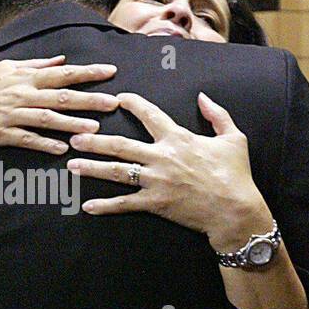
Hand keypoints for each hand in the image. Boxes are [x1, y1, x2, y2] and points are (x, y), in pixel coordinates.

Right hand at [0, 55, 118, 153]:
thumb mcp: (7, 68)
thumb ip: (37, 66)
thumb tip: (62, 60)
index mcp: (25, 78)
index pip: (63, 74)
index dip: (88, 72)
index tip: (111, 72)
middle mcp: (20, 94)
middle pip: (60, 96)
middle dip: (88, 99)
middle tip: (113, 103)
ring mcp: (10, 115)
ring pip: (45, 118)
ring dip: (71, 123)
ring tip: (94, 129)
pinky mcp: (0, 133)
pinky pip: (26, 139)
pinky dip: (44, 143)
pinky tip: (62, 149)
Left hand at [71, 92, 272, 251]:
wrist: (235, 211)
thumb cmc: (236, 176)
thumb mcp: (234, 139)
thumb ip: (217, 115)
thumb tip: (202, 97)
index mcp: (178, 138)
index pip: (149, 115)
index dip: (132, 103)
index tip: (118, 98)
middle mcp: (162, 157)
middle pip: (120, 144)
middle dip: (94, 139)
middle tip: (74, 136)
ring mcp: (156, 181)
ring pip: (116, 171)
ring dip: (92, 167)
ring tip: (72, 165)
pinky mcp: (156, 203)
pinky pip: (125, 204)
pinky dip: (106, 206)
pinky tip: (88, 206)